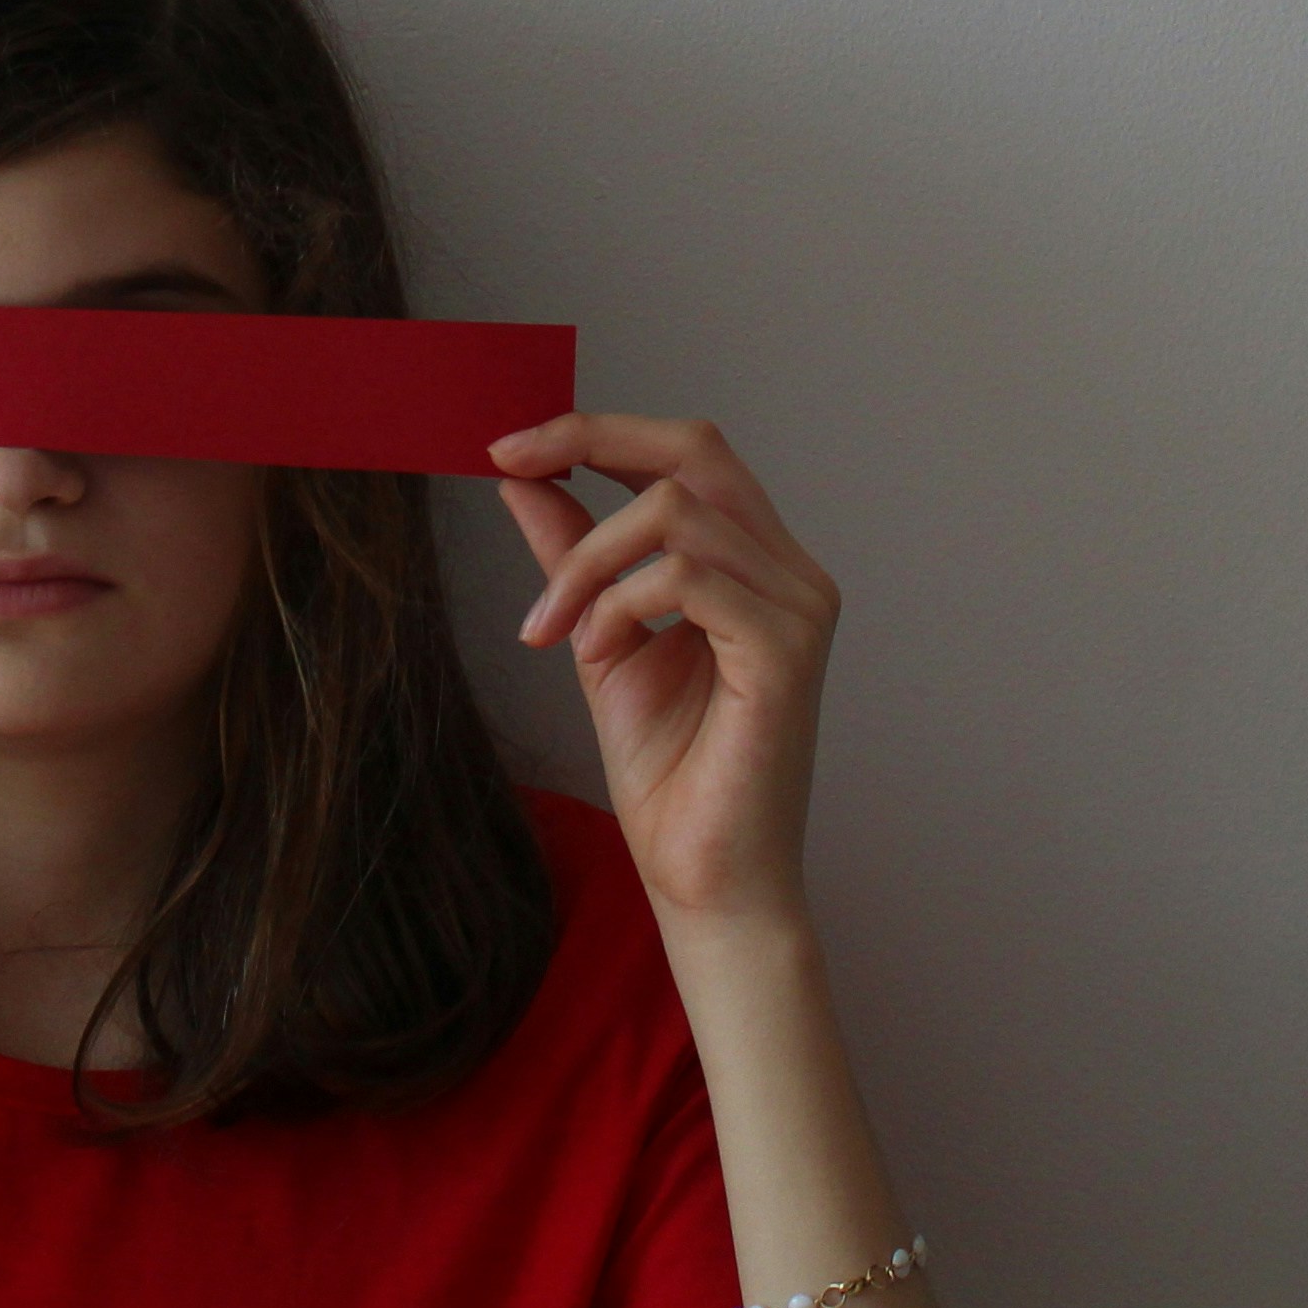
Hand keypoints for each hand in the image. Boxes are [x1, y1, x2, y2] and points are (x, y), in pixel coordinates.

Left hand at [492, 416, 836, 933]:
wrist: (702, 877)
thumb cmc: (670, 773)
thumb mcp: (599, 636)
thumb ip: (571, 556)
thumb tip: (523, 477)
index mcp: (757, 562)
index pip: (690, 452)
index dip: (598, 431)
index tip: (510, 445)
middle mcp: (791, 571)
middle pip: (696, 449)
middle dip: (590, 442)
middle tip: (508, 465)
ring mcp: (798, 607)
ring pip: (676, 513)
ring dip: (586, 562)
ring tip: (555, 627)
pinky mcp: (786, 651)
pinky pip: (686, 579)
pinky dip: (620, 604)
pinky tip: (598, 651)